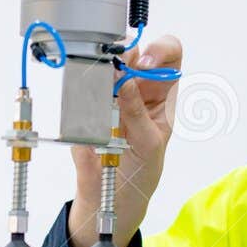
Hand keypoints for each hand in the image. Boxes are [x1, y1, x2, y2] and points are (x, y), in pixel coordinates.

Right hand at [68, 34, 182, 246]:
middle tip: (115, 71)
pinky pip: (77, 86)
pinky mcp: (81, 104)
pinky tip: (84, 109)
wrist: (109, 197)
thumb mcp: (149, 146)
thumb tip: (124, 80)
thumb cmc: (140, 169)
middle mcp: (135, 85)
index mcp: (160, 92)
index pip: (168, 53)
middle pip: (130, 49)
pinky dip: (78, 91)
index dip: (160, 50)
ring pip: (101, 60)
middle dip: (123, 53)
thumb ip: (138, 113)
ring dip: (99, 70)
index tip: (146, 64)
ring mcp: (106, 91)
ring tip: (100, 96)